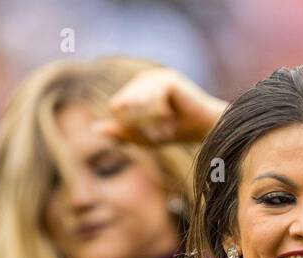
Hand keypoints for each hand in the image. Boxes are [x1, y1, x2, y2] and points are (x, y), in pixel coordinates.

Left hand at [94, 68, 225, 144]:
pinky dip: (162, 117)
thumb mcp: (144, 138)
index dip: (132, 125)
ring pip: (137, 106)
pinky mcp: (169, 79)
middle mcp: (145, 77)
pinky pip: (152, 104)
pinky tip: (174, 118)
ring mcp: (157, 75)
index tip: (156, 133)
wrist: (207, 128)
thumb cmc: (177, 132)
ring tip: (167, 127)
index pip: (117, 108)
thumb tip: (95, 128)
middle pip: (124, 106)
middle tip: (163, 132)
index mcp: (136, 88)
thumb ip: (121, 133)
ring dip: (151, 123)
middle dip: (142, 125)